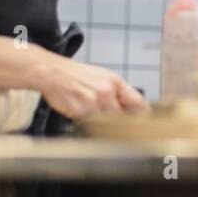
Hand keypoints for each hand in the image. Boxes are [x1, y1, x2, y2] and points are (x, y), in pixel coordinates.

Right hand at [31, 55, 146, 117]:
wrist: (54, 72)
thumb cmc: (80, 75)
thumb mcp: (105, 77)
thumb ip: (120, 93)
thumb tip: (137, 109)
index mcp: (115, 82)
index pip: (138, 103)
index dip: (142, 115)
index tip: (143, 122)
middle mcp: (106, 92)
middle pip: (122, 117)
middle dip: (119, 121)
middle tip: (114, 120)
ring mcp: (92, 102)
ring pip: (106, 122)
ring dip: (102, 121)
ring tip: (91, 110)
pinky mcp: (79, 112)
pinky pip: (89, 123)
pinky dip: (87, 121)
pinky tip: (81, 110)